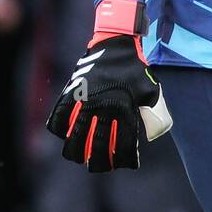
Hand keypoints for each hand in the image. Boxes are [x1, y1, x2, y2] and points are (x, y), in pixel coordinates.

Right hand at [45, 0, 171, 171]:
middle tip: (98, 168)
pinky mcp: (72, 91)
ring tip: (77, 157)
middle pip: (97, 146)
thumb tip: (150, 136)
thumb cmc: (136, 69)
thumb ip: (152, 115)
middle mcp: (103, 107)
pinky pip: (59, 116)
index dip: (124, 159)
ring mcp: (86, 100)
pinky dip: (59, 129)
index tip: (125, 165)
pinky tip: (63, 135)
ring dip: (75, 151)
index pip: (122, 144)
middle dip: (98, 163)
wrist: (117, 43)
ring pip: (75, 136)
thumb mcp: (151, 91)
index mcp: (124, 109)